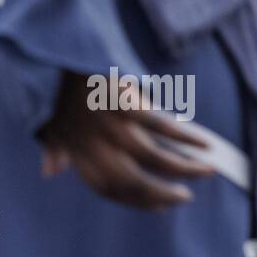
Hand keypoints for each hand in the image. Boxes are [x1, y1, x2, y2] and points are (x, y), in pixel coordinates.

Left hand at [38, 72, 213, 210]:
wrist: (66, 50)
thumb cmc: (62, 87)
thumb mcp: (51, 120)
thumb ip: (53, 148)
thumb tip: (49, 171)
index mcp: (78, 152)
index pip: (108, 189)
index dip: (135, 201)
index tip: (160, 206)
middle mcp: (94, 145)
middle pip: (133, 182)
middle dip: (163, 194)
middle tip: (185, 198)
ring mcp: (111, 125)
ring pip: (154, 158)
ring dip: (185, 169)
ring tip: (207, 170)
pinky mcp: (128, 103)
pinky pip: (163, 127)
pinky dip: (187, 138)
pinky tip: (204, 144)